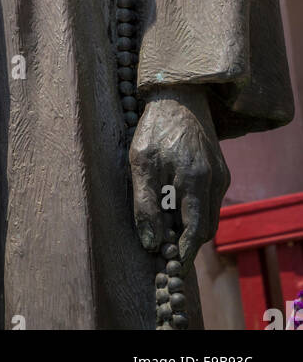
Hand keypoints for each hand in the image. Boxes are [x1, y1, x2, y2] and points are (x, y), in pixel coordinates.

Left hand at [129, 85, 229, 270]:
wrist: (178, 95)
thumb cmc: (155, 128)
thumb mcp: (141, 163)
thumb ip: (145, 205)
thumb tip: (152, 243)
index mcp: (196, 180)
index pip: (196, 232)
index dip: (184, 253)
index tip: (170, 266)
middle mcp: (215, 181)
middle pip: (205, 228)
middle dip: (186, 241)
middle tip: (162, 244)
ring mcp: (221, 175)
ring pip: (209, 215)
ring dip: (190, 224)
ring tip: (164, 221)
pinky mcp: (220, 169)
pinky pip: (210, 200)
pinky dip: (195, 208)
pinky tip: (174, 200)